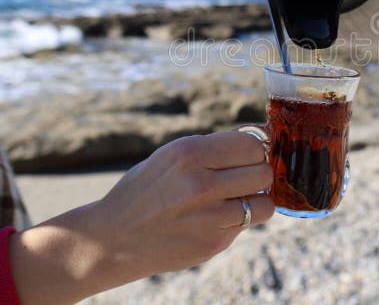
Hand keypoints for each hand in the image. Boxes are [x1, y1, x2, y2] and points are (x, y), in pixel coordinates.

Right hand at [9, 132, 273, 304]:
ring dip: (257, 197)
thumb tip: (261, 136)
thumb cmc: (148, 189)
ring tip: (239, 196)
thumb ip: (214, 147)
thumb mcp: (172, 156)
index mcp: (188, 152)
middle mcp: (200, 183)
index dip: (261, 145)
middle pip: (263, 170)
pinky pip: (250, 223)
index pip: (253, 143)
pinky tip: (224, 215)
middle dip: (259, 170)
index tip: (260, 148)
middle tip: (246, 174)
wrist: (113, 238)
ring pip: (265, 200)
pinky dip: (245, 218)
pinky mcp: (213, 242)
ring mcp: (209, 216)